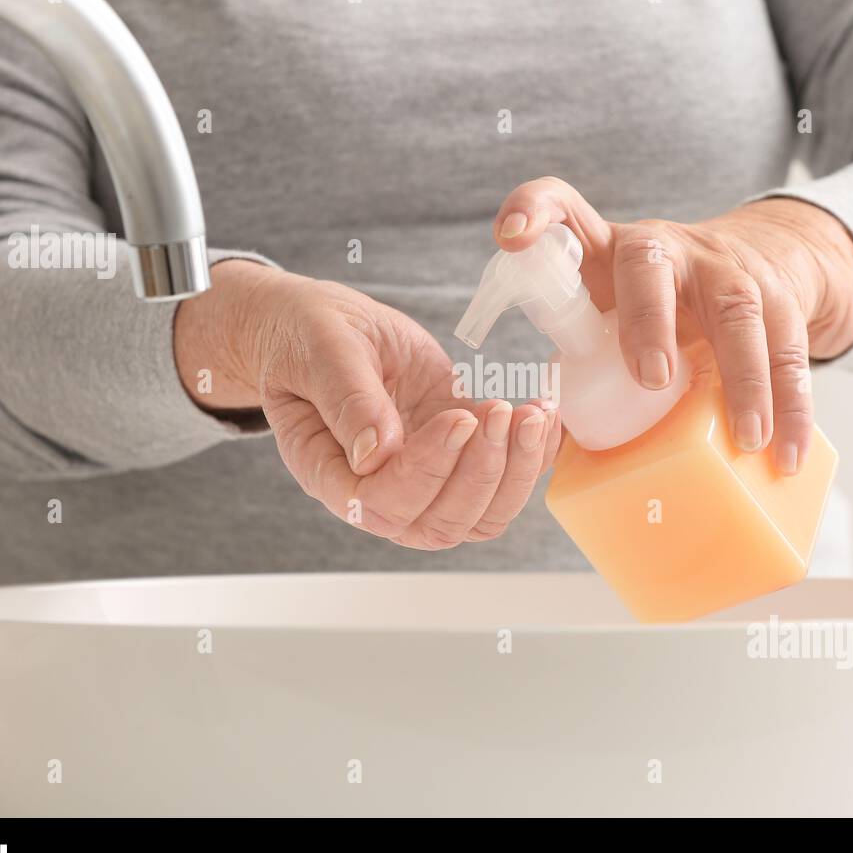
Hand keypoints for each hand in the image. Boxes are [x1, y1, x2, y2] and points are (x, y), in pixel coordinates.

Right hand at [173, 261, 561, 548]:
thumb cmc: (306, 339)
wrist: (321, 330)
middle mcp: (380, 493)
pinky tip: (546, 410)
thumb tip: (378, 453)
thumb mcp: (319, 353)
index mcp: (332, 476)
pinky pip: (506, 480)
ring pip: (482, 514)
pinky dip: (536, 455)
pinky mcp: (459, 456)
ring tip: (533, 412)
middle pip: (443, 523)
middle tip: (504, 411)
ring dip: (518, 471)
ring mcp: (425, 480)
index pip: (384, 502)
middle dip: (484, 473)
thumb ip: (347, 400)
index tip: (459, 416)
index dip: (429, 469)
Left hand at [491, 178, 852, 473]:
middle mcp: (666, 248)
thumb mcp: (612, 307)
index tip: (512, 238)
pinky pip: (790, 352)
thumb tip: (543, 443)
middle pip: (650, 266)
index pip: (564, 210)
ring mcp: (726, 270)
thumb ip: (579, 356)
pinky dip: (794, 407)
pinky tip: (787, 453)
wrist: (757, 257)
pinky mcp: (779, 300)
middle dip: (649, 319)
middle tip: (652, 379)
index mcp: (608, 249)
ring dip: (743, 379)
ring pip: (737, 311)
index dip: (535, 212)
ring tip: (746, 439)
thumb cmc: (656, 302)